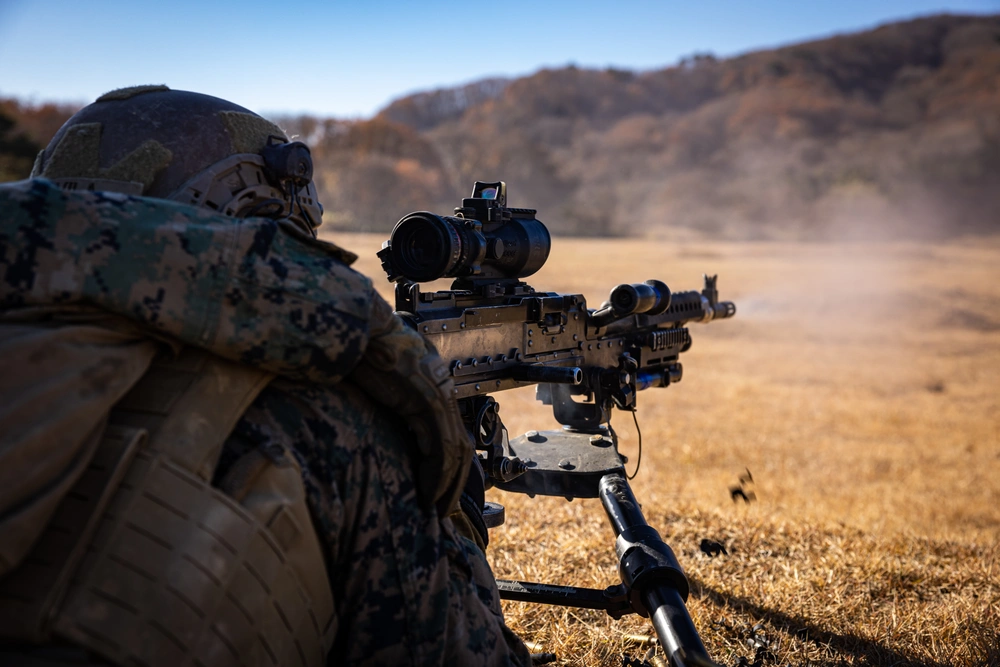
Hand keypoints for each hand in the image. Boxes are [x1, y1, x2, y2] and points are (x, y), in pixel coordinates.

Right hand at [349, 296, 471, 514]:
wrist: (361, 328)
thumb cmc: (363, 351)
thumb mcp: (383, 383)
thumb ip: (393, 403)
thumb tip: (389, 423)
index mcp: (434, 387)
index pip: (450, 434)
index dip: (449, 466)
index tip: (438, 490)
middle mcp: (444, 392)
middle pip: (461, 447)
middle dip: (454, 483)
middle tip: (443, 510)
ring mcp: (439, 397)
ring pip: (456, 452)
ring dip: (447, 485)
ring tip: (435, 509)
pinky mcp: (429, 403)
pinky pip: (440, 447)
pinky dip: (436, 474)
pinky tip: (427, 492)